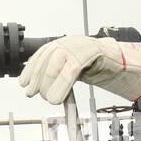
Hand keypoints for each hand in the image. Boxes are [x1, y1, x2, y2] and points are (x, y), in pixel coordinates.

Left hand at [19, 35, 140, 104]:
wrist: (116, 56)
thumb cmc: (92, 63)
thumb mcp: (71, 66)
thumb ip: (57, 73)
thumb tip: (42, 88)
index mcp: (60, 43)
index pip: (40, 56)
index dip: (30, 71)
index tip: (24, 84)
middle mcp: (66, 42)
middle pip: (46, 61)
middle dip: (40, 81)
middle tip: (38, 94)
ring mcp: (77, 46)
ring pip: (55, 67)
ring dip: (50, 86)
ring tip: (49, 99)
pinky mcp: (89, 53)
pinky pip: (70, 71)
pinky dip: (62, 87)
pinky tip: (58, 98)